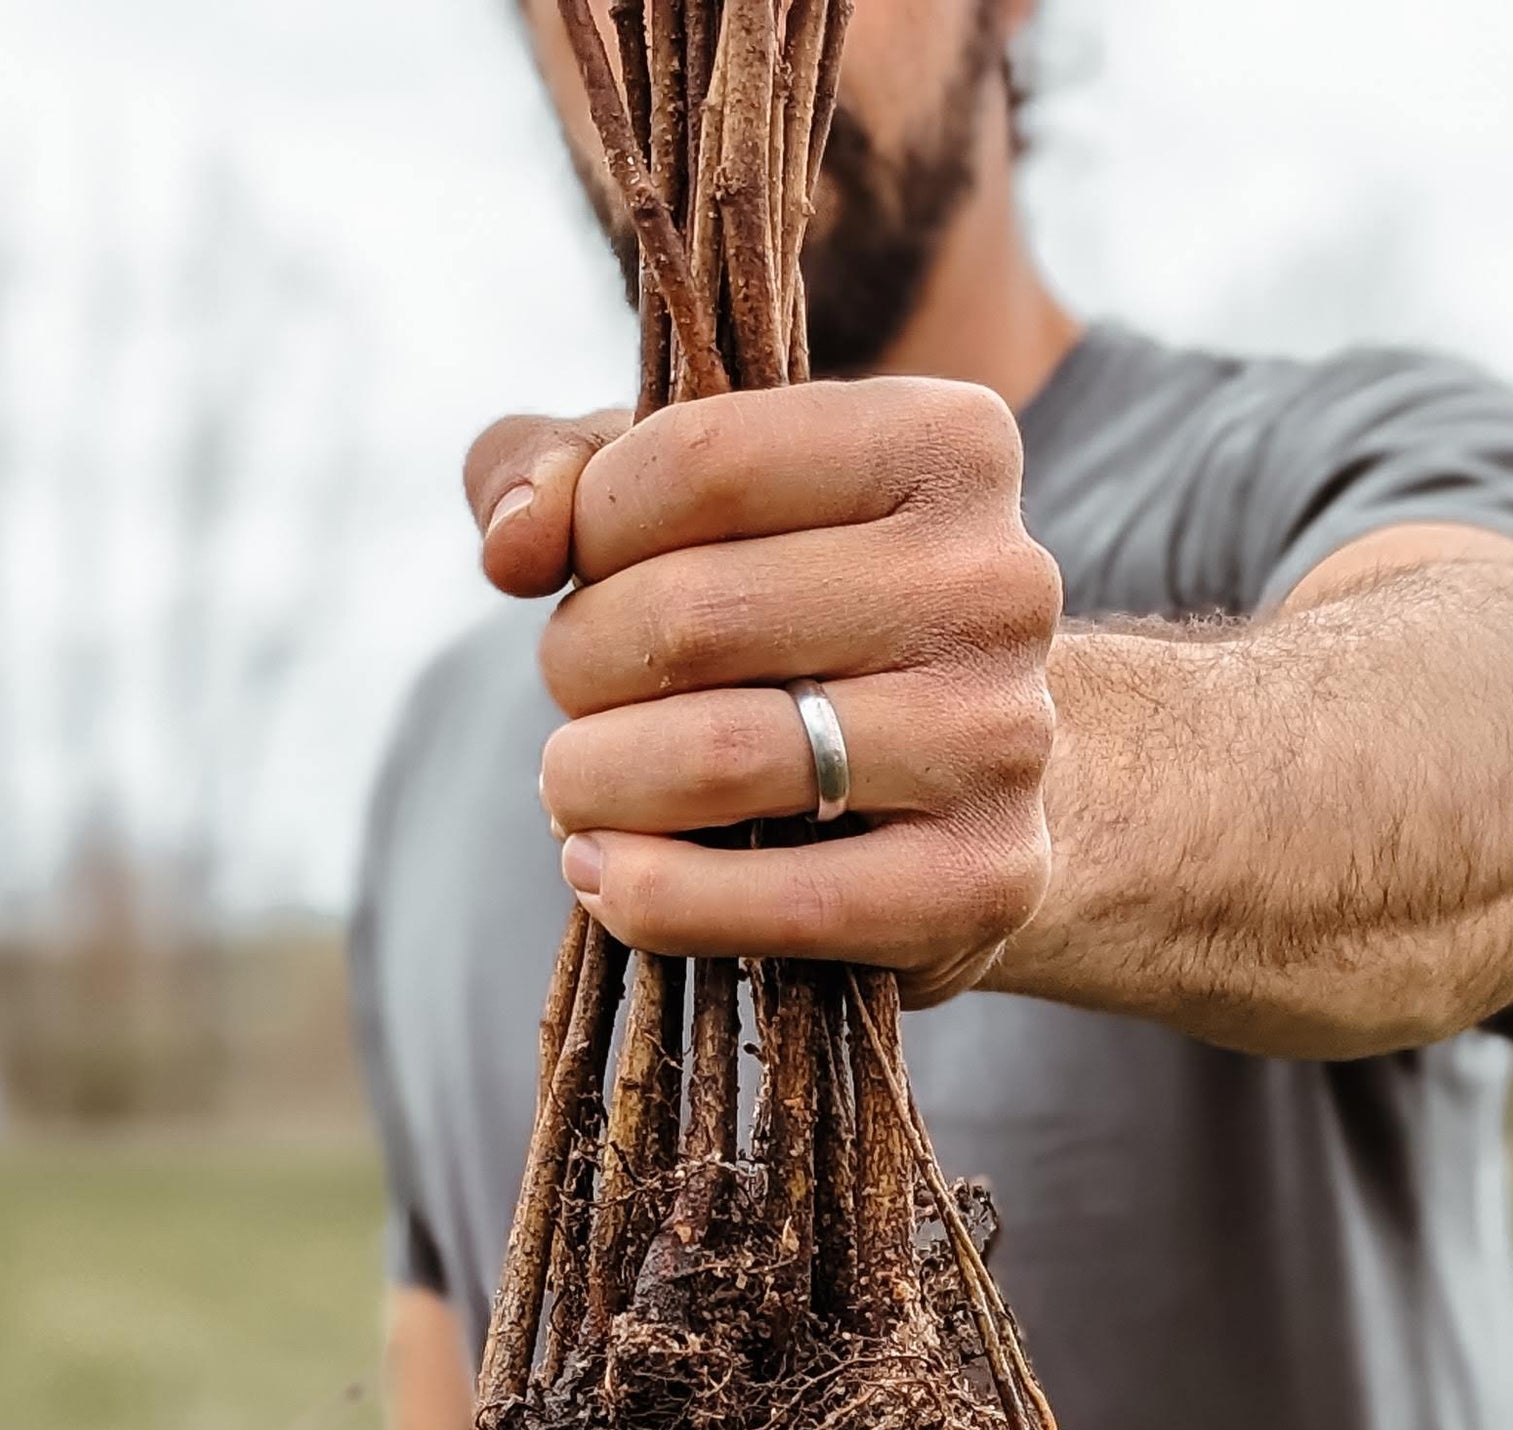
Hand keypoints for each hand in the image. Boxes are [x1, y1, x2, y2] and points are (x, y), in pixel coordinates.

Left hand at [465, 379, 1061, 1007]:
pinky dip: (652, 896)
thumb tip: (513, 544)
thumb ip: (568, 466)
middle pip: (694, 617)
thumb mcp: (701, 502)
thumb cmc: (813, 621)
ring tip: (576, 790)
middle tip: (577, 701)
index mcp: (945, 444)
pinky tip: (609, 877)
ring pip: (718, 758)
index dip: (592, 532)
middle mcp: (997, 581)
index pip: (702, 460)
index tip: (585, 579)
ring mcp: (999, 738)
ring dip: (594, 783)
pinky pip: (774, 902)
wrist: (983, 788)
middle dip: (581, 667)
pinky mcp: (981, 882)